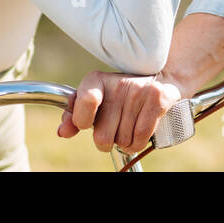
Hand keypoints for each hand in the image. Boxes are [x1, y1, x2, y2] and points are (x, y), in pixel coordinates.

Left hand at [56, 70, 182, 153]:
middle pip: (102, 136)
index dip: (82, 120)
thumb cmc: (119, 97)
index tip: (87, 123)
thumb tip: (62, 132)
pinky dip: (138, 142)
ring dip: (125, 141)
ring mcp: (140, 90)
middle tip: (114, 126)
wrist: (160, 80)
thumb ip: (74, 116)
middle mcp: (119, 82)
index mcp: (96, 80)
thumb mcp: (95, 101)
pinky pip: (140, 138)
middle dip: (108, 139)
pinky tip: (139, 130)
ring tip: (129, 125)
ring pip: (123, 140)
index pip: (85, 101)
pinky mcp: (158, 98)